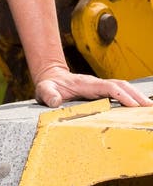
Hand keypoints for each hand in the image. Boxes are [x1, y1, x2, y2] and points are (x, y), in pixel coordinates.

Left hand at [34, 65, 152, 107]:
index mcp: (86, 84)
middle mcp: (96, 84)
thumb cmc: (49, 85)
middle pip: (121, 86)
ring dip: (137, 97)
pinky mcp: (101, 91)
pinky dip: (131, 98)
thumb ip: (48, 94)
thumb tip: (54, 101)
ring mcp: (99, 87)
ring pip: (123, 88)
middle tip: (149, 108)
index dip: (121, 95)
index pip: (108, 87)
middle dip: (136, 96)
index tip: (133, 105)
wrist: (51, 78)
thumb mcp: (44, 90)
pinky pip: (120, 93)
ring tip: (149, 108)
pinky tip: (138, 107)